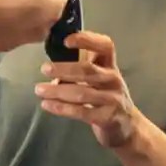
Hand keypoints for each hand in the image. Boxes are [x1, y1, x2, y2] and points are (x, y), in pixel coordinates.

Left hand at [36, 31, 139, 148]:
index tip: (66, 40)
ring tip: (39, 89)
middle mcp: (114, 79)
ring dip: (57, 91)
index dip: (87, 40)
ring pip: (82, 93)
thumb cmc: (105, 95)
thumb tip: (50, 68)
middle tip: (43, 68)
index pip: (105, 46)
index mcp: (110, 65)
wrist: (126, 125)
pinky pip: (81, 112)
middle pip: (88, 70)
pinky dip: (61, 108)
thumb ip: (80, 69)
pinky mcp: (107, 118)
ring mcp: (112, 99)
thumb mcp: (99, 78)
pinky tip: (47, 105)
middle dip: (64, 69)